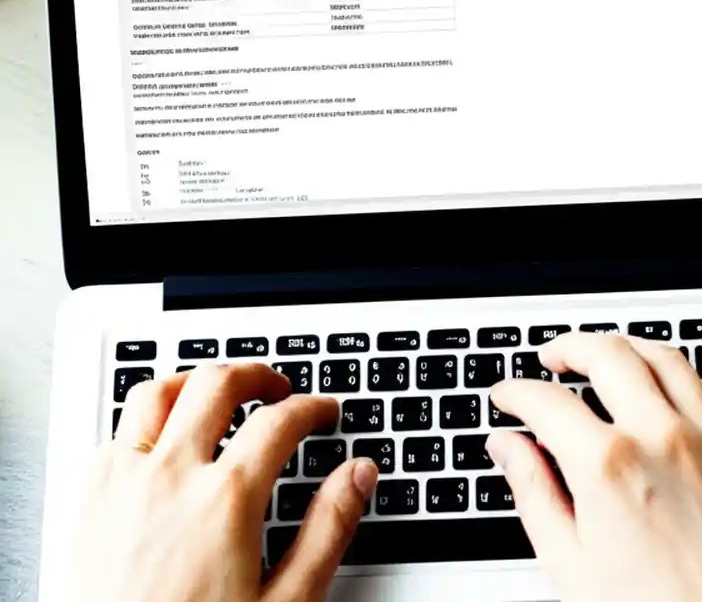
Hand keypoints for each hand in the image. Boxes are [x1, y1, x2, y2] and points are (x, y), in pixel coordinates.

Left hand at [72, 364, 378, 601]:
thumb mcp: (286, 600)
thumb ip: (328, 529)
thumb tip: (358, 476)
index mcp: (226, 498)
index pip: (279, 420)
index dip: (312, 407)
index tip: (322, 412)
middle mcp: (171, 476)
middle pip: (217, 384)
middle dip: (257, 374)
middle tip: (280, 388)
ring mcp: (123, 483)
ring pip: (158, 392)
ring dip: (197, 382)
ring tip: (220, 393)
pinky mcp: (90, 498)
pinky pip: (118, 429)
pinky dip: (149, 416)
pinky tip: (167, 435)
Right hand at [488, 330, 701, 601]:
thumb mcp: (571, 567)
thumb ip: (536, 496)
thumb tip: (509, 450)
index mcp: (608, 467)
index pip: (547, 401)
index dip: (517, 392)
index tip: (509, 396)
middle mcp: (661, 439)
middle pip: (609, 356)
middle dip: (571, 347)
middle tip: (555, 358)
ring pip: (670, 359)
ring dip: (633, 344)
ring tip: (613, 351)